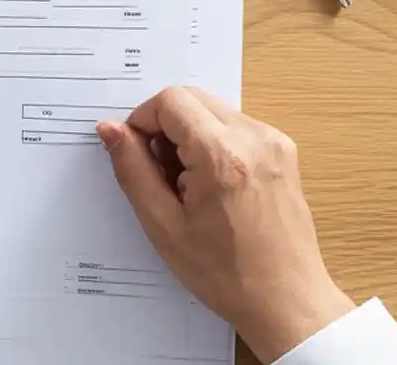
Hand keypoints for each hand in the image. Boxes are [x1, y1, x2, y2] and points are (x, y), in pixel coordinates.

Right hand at [96, 87, 352, 363]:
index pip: (170, 101)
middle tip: (163, 173)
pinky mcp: (284, 150)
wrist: (286, 299)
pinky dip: (213, 142)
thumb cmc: (225, 273)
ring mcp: (274, 141)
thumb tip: (110, 129)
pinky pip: (235, 125)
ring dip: (189, 134)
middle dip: (166, 126)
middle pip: (192, 97)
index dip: (143, 121)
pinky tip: (212, 185)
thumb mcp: (163, 225)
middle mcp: (254, 138)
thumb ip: (132, 169)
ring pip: (212, 110)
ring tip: (189, 185)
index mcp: (222, 156)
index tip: (138, 155)